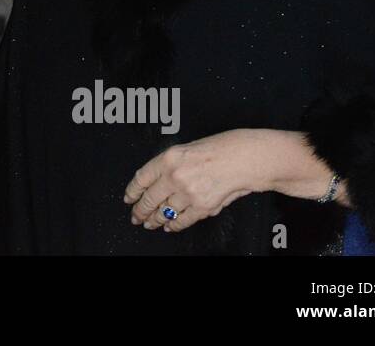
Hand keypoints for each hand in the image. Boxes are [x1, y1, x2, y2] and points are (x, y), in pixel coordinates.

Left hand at [123, 129, 269, 232]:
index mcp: (168, 158)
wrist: (246, 158)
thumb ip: (170, 165)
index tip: (128, 199)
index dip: (132, 191)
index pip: (141, 178)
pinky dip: (174, 225)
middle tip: (136, 217)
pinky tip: (169, 226)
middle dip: (140, 211)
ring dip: (155, 220)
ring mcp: (188, 193)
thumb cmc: (220, 149)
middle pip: (149, 199)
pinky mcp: (202, 207)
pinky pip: (182, 220)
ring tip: (150, 223)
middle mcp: (174, 176)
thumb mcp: (187, 149)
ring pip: (164, 212)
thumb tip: (156, 183)